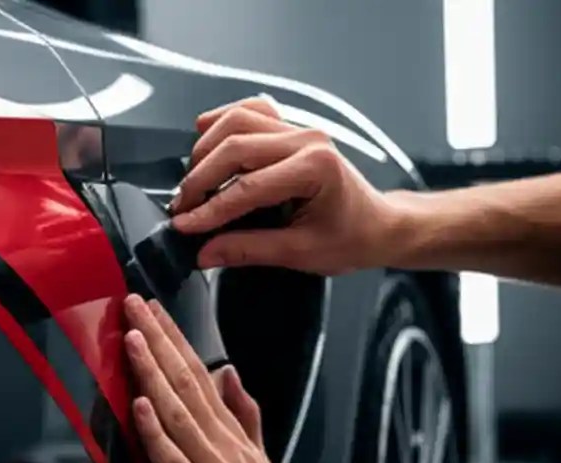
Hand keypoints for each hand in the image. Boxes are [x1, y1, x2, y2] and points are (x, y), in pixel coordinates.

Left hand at [122, 294, 313, 462]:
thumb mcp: (259, 458)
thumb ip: (244, 415)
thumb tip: (230, 372)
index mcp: (232, 434)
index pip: (200, 376)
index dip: (174, 340)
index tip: (151, 308)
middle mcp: (223, 445)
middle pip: (187, 383)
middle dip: (158, 341)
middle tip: (133, 303)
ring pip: (178, 413)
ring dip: (153, 374)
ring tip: (132, 338)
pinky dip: (156, 433)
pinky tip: (138, 405)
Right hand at [170, 95, 406, 274]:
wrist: (377, 224)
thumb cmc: (351, 236)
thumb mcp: (301, 253)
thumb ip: (249, 250)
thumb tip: (206, 251)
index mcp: (315, 168)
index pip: (247, 187)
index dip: (210, 209)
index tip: (185, 225)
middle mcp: (306, 140)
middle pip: (235, 146)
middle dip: (201, 179)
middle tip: (182, 208)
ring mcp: (298, 129)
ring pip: (237, 120)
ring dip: (206, 149)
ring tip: (192, 182)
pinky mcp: (290, 129)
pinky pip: (250, 111)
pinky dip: (222, 121)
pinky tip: (206, 137)